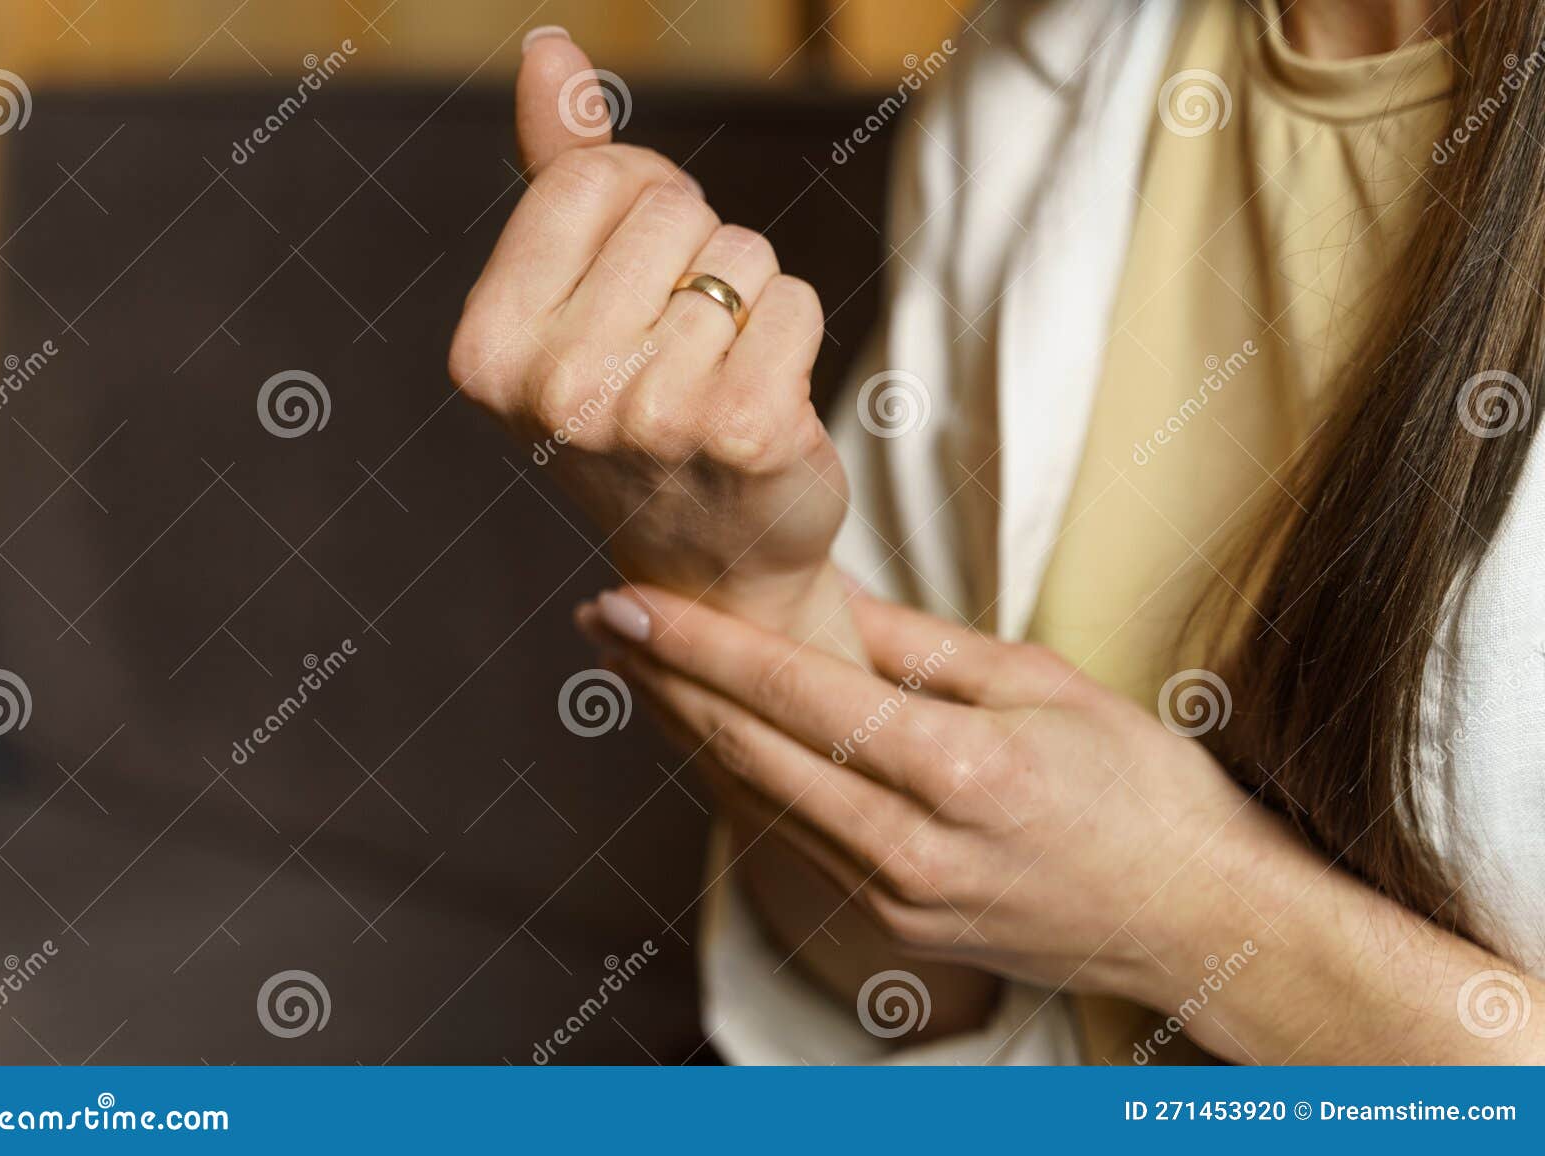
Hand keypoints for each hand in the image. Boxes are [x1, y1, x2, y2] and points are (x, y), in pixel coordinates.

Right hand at [449, 30, 849, 637]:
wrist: (712, 562)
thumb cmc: (640, 412)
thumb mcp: (575, 299)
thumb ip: (560, 168)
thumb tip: (548, 47)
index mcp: (488, 348)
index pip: (592, 177)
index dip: (638, 208)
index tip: (636, 285)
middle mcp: (555, 389)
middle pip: (675, 210)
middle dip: (698, 258)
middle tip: (681, 349)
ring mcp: (649, 417)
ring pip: (744, 257)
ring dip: (750, 304)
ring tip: (718, 381)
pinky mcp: (743, 432)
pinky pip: (797, 302)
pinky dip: (795, 337)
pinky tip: (765, 402)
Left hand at [575, 583, 1272, 1016]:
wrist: (1197, 922)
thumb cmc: (1143, 790)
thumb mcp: (1044, 687)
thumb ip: (922, 648)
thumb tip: (825, 597)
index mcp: (958, 771)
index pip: (793, 692)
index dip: (698, 645)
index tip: (628, 604)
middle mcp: (911, 847)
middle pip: (751, 751)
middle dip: (663, 683)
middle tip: (601, 626)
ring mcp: (896, 899)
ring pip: (758, 802)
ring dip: (688, 733)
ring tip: (636, 673)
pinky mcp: (895, 926)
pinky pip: (793, 842)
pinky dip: (740, 784)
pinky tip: (709, 741)